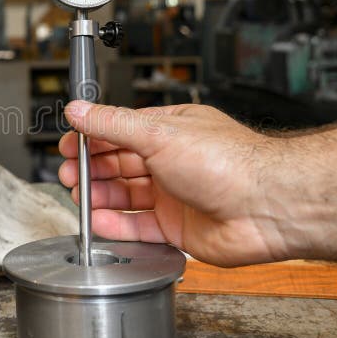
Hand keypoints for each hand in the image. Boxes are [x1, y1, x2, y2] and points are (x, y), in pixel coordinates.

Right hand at [58, 101, 287, 266]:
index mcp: (170, 130)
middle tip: (69, 175)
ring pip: (126, 196)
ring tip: (79, 197)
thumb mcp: (160, 133)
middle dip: (92, 169)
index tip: (68, 147)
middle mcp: (171, 161)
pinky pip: (138, 227)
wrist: (268, 208)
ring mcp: (174, 195)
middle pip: (119, 165)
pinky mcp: (177, 227)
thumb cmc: (230, 163)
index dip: (92, 139)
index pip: (120, 131)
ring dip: (100, 197)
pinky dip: (115, 225)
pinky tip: (98, 222)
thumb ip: (114, 124)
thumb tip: (80, 110)